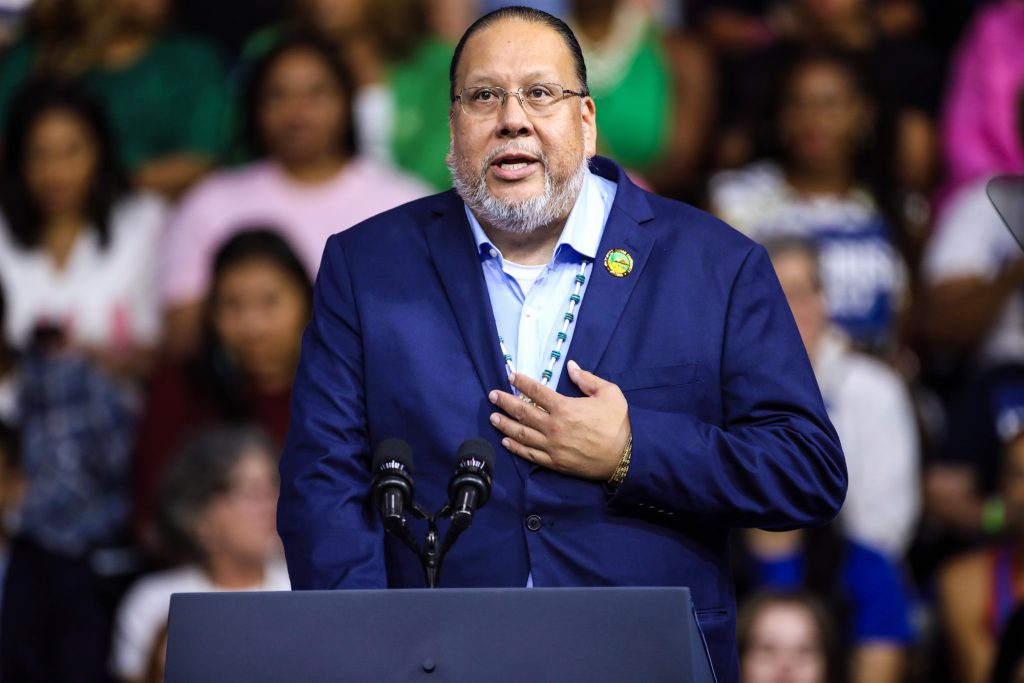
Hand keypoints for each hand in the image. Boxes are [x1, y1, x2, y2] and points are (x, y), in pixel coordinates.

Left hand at [488, 360, 630, 480]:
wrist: (624, 457)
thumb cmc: (618, 424)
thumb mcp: (609, 393)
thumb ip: (587, 379)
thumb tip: (571, 366)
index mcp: (565, 407)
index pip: (536, 392)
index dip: (521, 382)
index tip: (511, 377)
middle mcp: (553, 426)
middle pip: (522, 412)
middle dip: (505, 402)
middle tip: (492, 396)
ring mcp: (552, 446)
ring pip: (521, 434)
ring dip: (505, 424)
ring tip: (493, 417)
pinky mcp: (554, 462)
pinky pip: (529, 454)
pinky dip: (515, 448)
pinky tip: (506, 442)